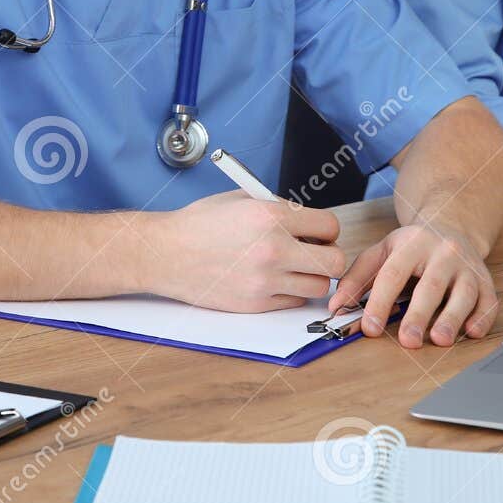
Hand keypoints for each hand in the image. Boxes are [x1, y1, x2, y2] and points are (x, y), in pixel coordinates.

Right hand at [152, 191, 346, 311]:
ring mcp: (265, 279)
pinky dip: (291, 293)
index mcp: (271, 215)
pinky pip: (294, 302)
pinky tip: (274, 280)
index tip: (318, 233)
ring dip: (311, 277)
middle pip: (334, 262)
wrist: (167, 253)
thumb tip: (310, 222)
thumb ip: (279, 208)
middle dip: (328, 256)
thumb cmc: (201, 224)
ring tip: (293, 269)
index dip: (327, 230)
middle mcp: (273, 248)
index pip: (330, 226)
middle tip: (313, 253)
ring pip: (319, 287)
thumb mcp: (242, 200)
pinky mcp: (256, 303)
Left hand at [329, 225, 497, 347]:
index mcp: (412, 244)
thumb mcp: (382, 252)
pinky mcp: (486, 281)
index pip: (393, 274)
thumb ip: (357, 278)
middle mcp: (443, 253)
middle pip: (430, 285)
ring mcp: (467, 267)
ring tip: (440, 340)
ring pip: (463, 293)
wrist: (452, 228)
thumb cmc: (413, 248)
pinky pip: (488, 300)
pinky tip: (472, 332)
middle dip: (418, 314)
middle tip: (408, 341)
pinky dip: (482, 318)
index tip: (369, 327)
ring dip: (452, 318)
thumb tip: (337, 307)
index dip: (379, 301)